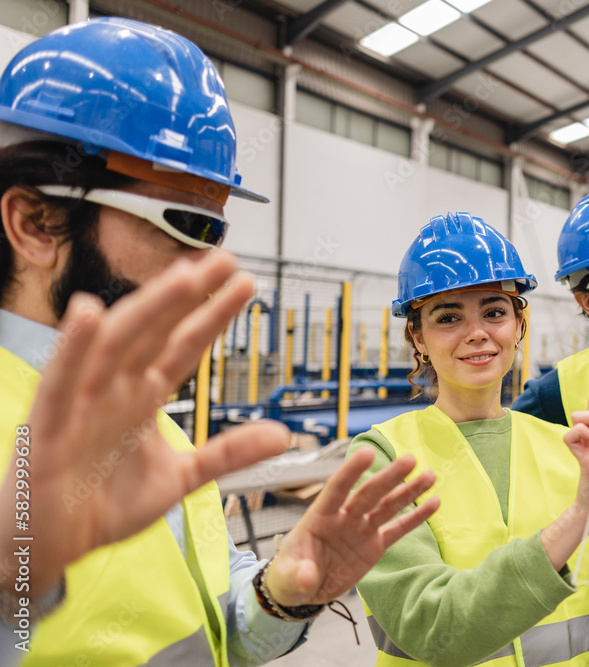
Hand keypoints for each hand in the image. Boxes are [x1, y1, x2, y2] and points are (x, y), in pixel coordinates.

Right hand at [2, 252, 288, 595]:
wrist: (53, 546)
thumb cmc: (105, 505)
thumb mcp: (182, 478)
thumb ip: (229, 453)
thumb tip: (283, 434)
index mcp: (142, 396)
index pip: (184, 345)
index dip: (213, 314)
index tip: (244, 283)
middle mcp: (115, 389)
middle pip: (156, 332)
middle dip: (189, 296)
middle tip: (225, 260)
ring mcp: (83, 403)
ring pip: (118, 344)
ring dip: (149, 309)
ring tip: (184, 276)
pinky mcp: (49, 427)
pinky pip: (61, 381)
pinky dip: (73, 348)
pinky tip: (89, 313)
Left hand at [265, 448, 438, 606]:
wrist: (303, 591)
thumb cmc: (288, 576)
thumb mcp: (286, 578)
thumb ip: (296, 574)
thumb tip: (306, 577)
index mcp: (320, 516)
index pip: (337, 488)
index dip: (352, 471)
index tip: (367, 452)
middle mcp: (344, 517)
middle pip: (369, 493)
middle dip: (389, 477)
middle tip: (410, 460)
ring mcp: (361, 529)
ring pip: (387, 506)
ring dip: (408, 491)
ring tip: (430, 475)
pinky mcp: (375, 545)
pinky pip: (398, 529)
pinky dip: (415, 517)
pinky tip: (434, 503)